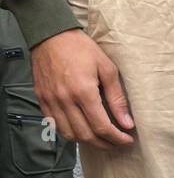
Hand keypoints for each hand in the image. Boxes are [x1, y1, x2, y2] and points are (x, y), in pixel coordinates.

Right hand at [30, 30, 133, 148]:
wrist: (49, 33)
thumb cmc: (80, 48)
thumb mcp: (107, 68)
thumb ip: (117, 98)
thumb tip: (127, 123)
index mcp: (83, 92)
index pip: (102, 127)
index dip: (117, 138)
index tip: (127, 139)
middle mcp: (64, 99)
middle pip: (86, 135)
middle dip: (105, 144)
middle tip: (117, 143)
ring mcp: (50, 100)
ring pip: (69, 134)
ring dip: (87, 142)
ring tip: (101, 139)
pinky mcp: (41, 98)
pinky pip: (54, 125)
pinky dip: (69, 133)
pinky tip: (82, 129)